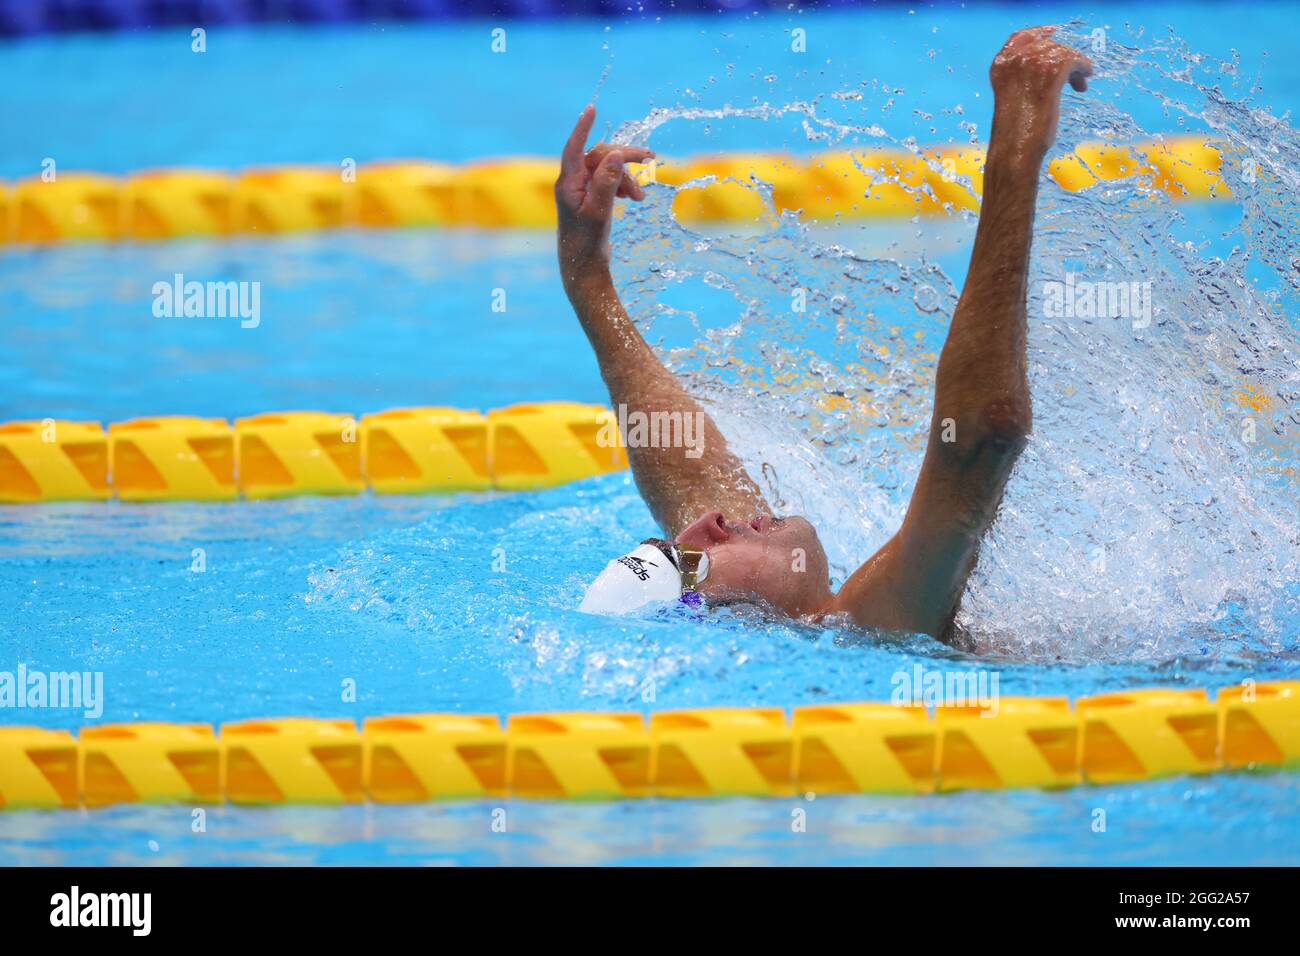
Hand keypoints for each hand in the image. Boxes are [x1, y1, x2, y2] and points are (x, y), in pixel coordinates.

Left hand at [555, 105, 654, 281]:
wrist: (585, 267)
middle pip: (601, 156)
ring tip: (640, 197)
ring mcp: (583, 189)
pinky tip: (634, 197)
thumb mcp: (599, 211)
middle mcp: (573, 182)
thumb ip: (607, 182)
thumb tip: (617, 154)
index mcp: (568, 183)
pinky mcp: (592, 197)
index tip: (591, 108)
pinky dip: (624, 185)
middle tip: (651, 158)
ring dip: (628, 177)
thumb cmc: (587, 242)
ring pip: (610, 168)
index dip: (583, 127)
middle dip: (625, 159)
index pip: (574, 147)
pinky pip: (611, 180)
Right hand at [988, 27, 1092, 160]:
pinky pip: (1075, 60)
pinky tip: (1084, 82)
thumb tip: (1048, 66)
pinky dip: (1083, 69)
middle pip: (1047, 44)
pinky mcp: (1052, 71)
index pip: (1021, 37)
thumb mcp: (1012, 97)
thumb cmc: (1013, 132)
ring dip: (1075, 66)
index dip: (1040, 33)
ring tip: (1080, 83)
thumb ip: (1023, 78)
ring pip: (1063, 52)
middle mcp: (1015, 59)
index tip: (1054, 34)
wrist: (1014, 149)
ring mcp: (1033, 63)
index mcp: (1000, 65)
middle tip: (1073, 74)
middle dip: (1062, 57)